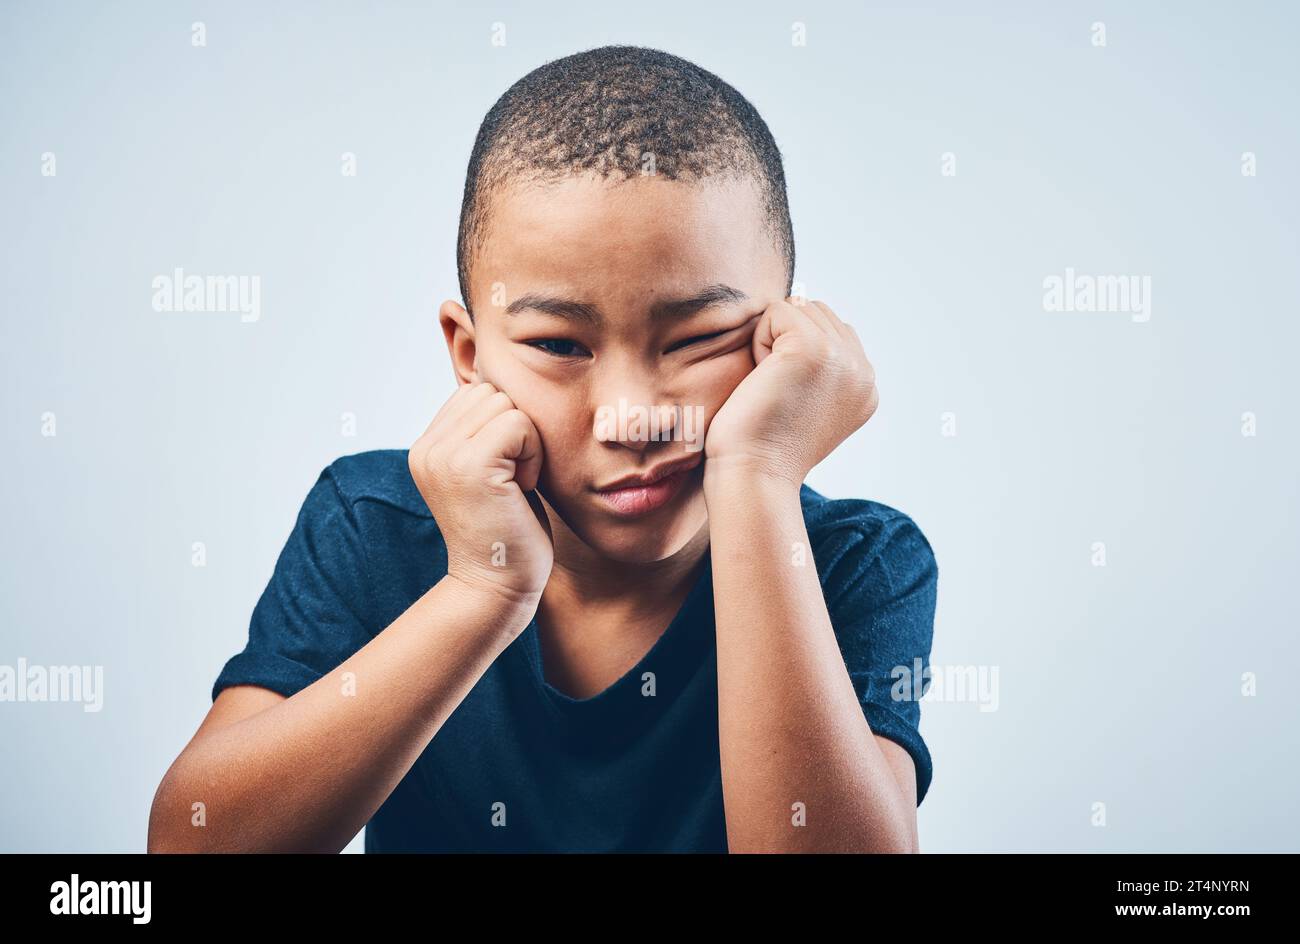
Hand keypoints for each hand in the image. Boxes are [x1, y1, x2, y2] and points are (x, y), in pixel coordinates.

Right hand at [408, 381, 553, 607]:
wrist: (496, 585)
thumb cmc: (507, 529)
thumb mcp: (490, 471)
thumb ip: (485, 430)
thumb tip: (504, 382)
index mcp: (427, 446)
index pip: (476, 393)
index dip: (504, 425)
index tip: (504, 472)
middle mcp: (426, 447)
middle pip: (491, 391)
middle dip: (516, 429)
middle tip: (512, 479)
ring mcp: (443, 456)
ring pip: (506, 403)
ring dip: (527, 442)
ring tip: (515, 484)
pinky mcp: (469, 466)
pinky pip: (519, 424)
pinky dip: (533, 454)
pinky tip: (522, 489)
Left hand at [704, 298, 877, 487]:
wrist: (754, 475)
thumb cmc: (762, 445)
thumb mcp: (809, 403)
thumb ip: (821, 365)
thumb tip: (802, 312)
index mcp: (866, 386)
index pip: (832, 330)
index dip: (795, 351)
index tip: (787, 397)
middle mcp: (863, 371)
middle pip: (816, 312)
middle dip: (784, 340)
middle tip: (775, 390)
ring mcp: (842, 358)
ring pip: (798, 309)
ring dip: (772, 340)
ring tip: (770, 384)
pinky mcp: (813, 348)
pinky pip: (777, 311)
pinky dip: (759, 341)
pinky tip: (762, 380)